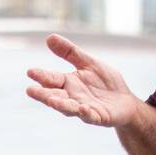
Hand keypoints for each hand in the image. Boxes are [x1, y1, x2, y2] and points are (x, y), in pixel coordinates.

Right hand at [25, 33, 139, 127]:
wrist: (125, 101)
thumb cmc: (105, 83)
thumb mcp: (89, 63)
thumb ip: (70, 52)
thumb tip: (49, 37)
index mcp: (69, 83)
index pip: (52, 79)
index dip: (42, 76)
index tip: (30, 71)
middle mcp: (72, 97)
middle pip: (55, 96)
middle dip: (43, 94)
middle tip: (30, 90)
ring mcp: (84, 108)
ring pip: (69, 108)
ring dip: (60, 105)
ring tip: (51, 100)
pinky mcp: (98, 117)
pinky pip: (90, 116)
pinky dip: (85, 113)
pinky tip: (82, 108)